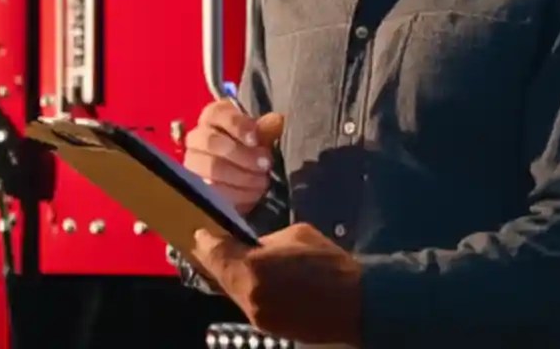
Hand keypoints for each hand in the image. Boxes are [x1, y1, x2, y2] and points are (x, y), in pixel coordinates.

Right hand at [183, 99, 283, 213]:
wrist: (243, 168)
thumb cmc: (251, 143)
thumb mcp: (261, 132)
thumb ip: (267, 127)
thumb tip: (276, 121)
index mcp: (213, 116)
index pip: (218, 115)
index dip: (238, 127)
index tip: (255, 140)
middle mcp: (197, 136)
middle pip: (211, 142)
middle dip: (241, 155)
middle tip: (265, 164)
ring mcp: (194, 162)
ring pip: (211, 168)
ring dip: (240, 176)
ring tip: (263, 181)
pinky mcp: (200, 186)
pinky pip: (215, 191)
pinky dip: (238, 193)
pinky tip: (255, 193)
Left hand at [191, 223, 362, 345]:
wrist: (357, 303)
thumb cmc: (329, 262)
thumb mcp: (296, 235)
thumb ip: (266, 241)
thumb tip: (251, 246)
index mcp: (253, 268)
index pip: (215, 253)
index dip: (205, 241)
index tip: (201, 232)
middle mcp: (248, 295)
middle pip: (219, 275)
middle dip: (216, 259)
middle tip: (212, 244)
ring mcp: (257, 315)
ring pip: (233, 291)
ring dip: (232, 276)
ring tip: (236, 261)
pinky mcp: (267, 327)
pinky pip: (249, 303)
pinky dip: (248, 290)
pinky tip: (257, 280)